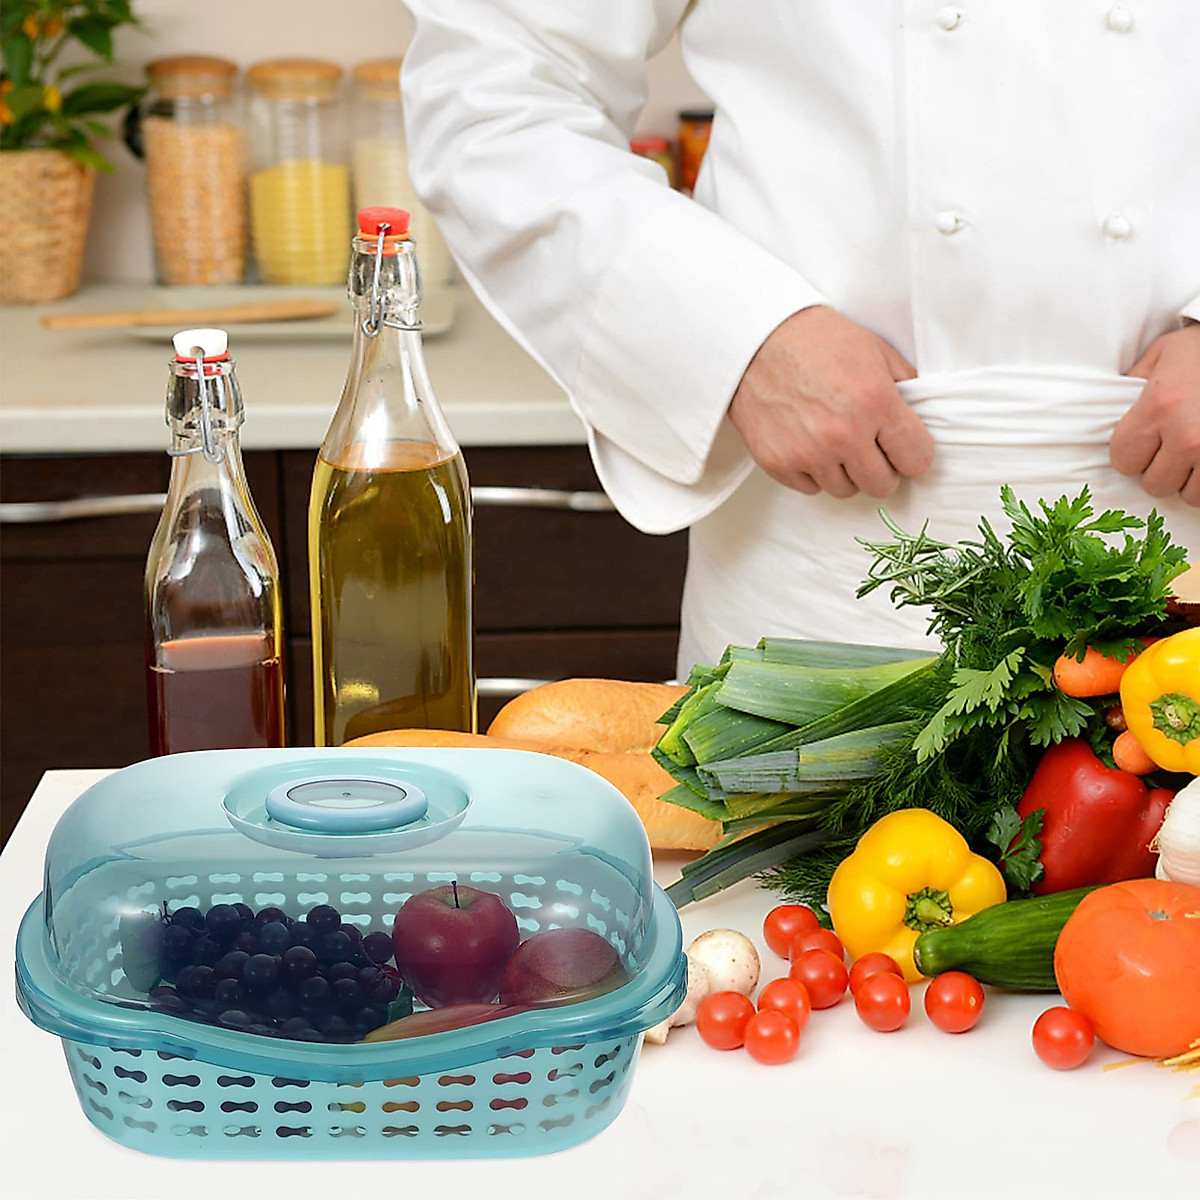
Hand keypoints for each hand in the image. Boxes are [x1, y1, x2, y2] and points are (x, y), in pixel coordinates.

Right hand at [727, 306, 932, 498]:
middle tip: (870, 447)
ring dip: (846, 472)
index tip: (903, 447)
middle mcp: (842, 434)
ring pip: (845, 490)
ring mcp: (807, 452)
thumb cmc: (814, 339)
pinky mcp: (778, 463)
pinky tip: (809, 442)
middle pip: (882, 486)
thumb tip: (921, 418)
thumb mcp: (874, 350)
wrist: (754, 339)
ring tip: (835, 441)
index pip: (916, 459)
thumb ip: (905, 387)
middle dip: (882, 468)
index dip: (913, 453)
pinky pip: (810, 488)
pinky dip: (813, 472)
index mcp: (874, 402)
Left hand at [1112, 323, 1199, 505]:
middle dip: (1161, 469)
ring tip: (1195, 454)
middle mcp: (1187, 435)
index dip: (1132, 453)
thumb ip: (1132, 384)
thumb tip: (1109, 409)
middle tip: (1174, 447)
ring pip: (1188, 496)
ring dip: (1189, 480)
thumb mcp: (1162, 354)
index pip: (1124, 461)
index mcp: (1159, 408)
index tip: (1145, 441)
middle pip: (1155, 484)